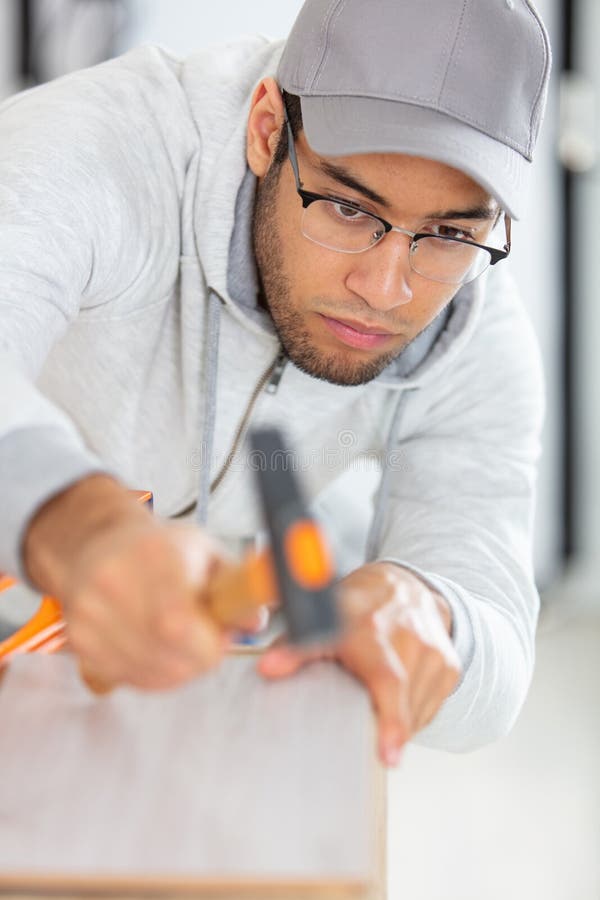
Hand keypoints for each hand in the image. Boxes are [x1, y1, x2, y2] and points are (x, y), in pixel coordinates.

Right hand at [24, 476, 266, 689]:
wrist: (99, 545)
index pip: (177, 623)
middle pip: (167, 655)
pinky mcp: (80, 643)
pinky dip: (152, 673)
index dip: (207, 644)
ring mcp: (90, 615)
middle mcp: (112, 583)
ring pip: (150, 674)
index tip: (220, 637)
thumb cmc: (160, 550)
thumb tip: (255, 621)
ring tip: (180, 638)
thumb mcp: (206, 552)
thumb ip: (237, 586)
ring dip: (178, 668)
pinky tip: (156, 646)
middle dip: (200, 658)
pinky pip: (129, 679)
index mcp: (153, 555)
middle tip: (207, 638)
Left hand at [257, 562, 460, 765]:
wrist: (404, 588)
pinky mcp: (449, 667)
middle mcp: (407, 638)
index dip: (390, 718)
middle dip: (384, 731)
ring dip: (394, 725)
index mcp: (370, 628)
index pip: (387, 678)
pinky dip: (409, 717)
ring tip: (373, 705)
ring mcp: (433, 653)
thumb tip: (267, 670)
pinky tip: (394, 698)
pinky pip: (428, 710)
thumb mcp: (322, 619)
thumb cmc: (357, 608)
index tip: (389, 755)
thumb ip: (295, 647)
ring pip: (416, 714)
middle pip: (399, 703)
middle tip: (371, 746)